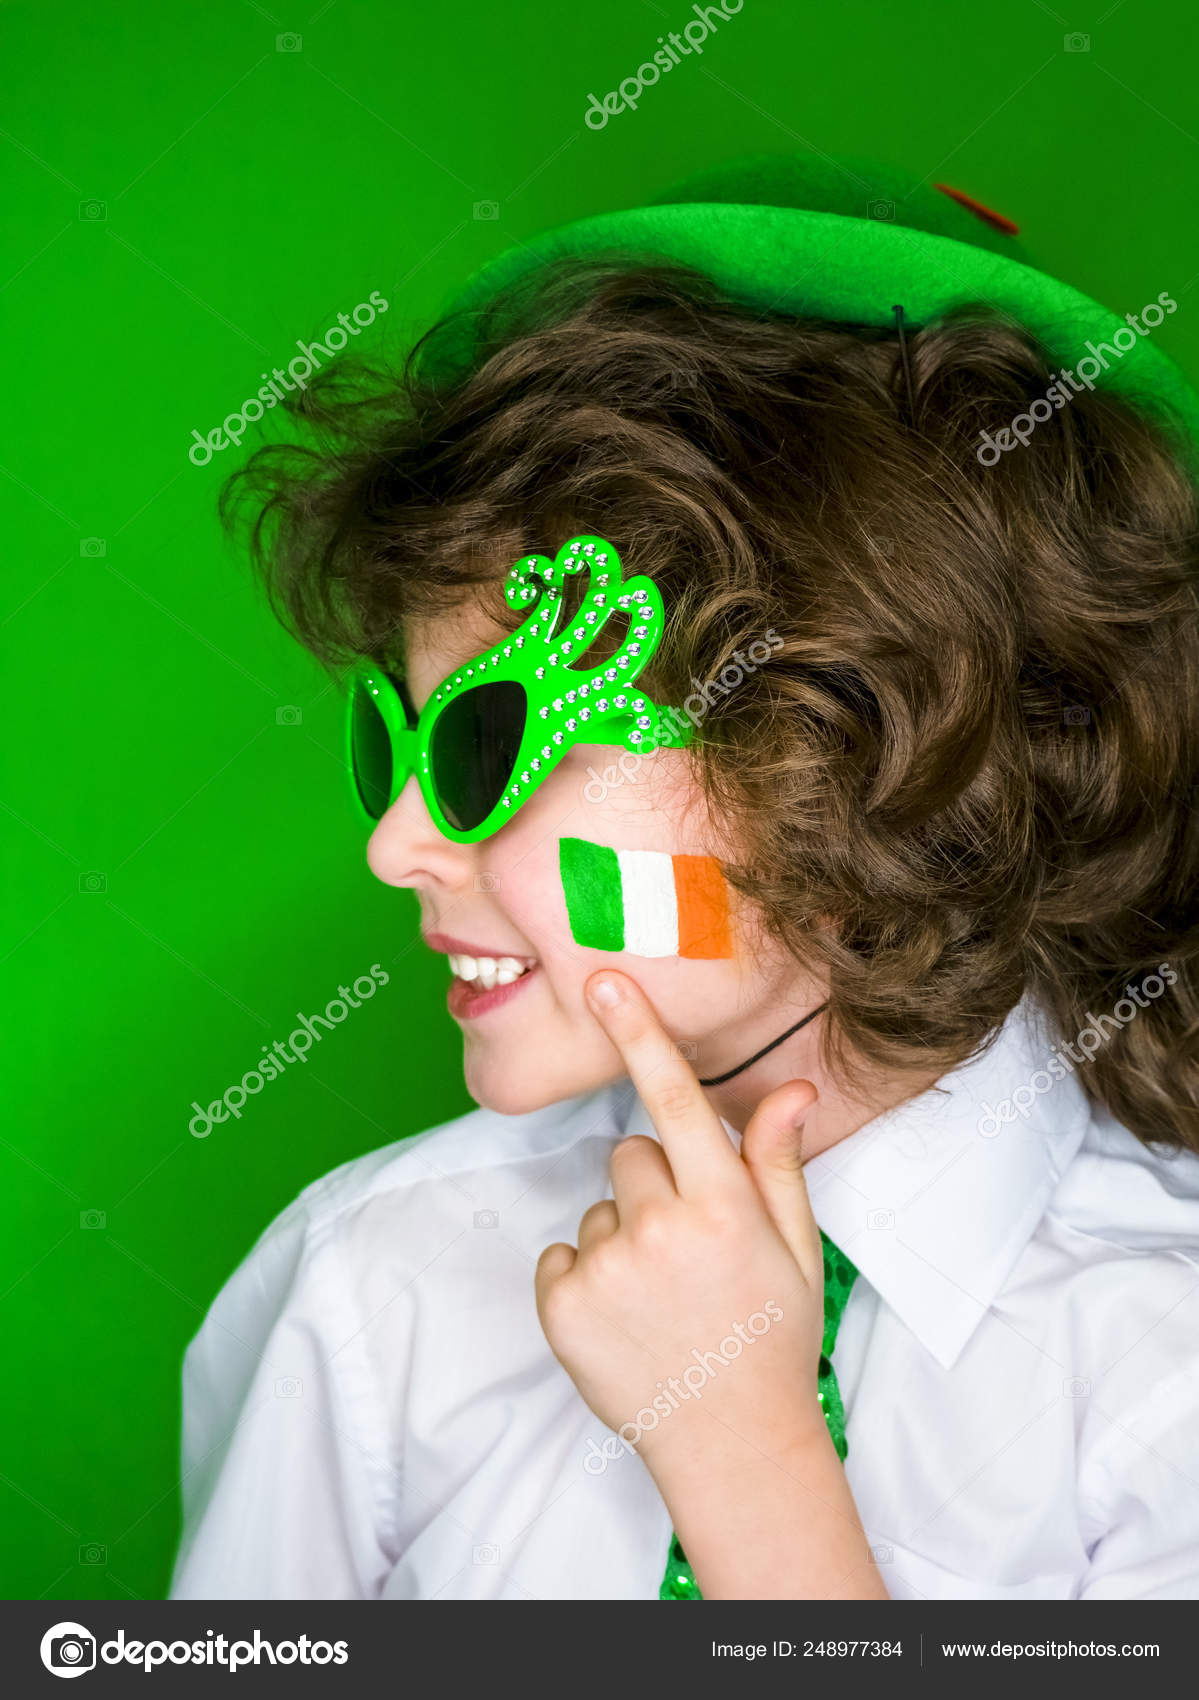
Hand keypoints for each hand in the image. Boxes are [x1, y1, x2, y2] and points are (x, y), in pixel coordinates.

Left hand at [534, 967, 830, 1483]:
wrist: (731, 1446)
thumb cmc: (770, 1338)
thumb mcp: (794, 1247)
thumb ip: (777, 1163)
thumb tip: (792, 1091)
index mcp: (722, 1206)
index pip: (673, 1099)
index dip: (639, 1032)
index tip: (604, 979)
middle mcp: (660, 1229)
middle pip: (631, 1153)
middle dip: (655, 1184)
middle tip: (689, 1247)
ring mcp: (606, 1270)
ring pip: (598, 1206)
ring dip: (622, 1235)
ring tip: (661, 1295)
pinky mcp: (561, 1307)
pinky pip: (561, 1256)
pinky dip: (584, 1279)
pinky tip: (625, 1317)